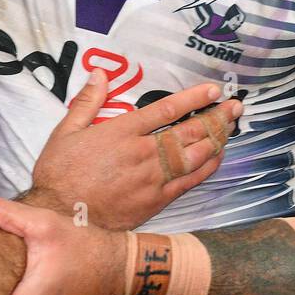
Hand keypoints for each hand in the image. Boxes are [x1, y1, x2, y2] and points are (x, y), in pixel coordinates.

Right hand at [25, 69, 242, 228]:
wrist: (62, 221)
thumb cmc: (59, 175)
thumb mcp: (65, 132)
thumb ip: (87, 101)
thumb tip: (100, 73)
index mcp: (122, 131)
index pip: (166, 109)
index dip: (194, 98)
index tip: (212, 90)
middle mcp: (143, 152)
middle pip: (189, 130)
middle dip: (215, 116)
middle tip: (235, 106)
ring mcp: (153, 178)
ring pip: (194, 155)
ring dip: (217, 139)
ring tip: (232, 127)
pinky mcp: (156, 201)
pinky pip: (189, 181)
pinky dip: (207, 167)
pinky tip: (217, 157)